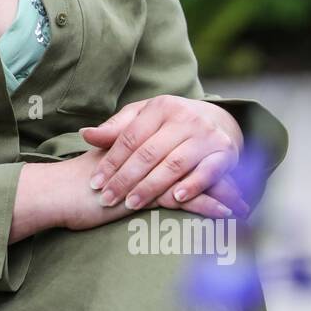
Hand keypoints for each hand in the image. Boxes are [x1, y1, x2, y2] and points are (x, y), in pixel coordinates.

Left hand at [78, 96, 247, 218]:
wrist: (216, 121)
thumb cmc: (169, 123)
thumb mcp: (142, 119)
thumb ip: (115, 129)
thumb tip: (85, 134)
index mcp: (161, 106)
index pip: (130, 137)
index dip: (110, 162)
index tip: (94, 183)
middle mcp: (185, 117)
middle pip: (148, 153)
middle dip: (125, 179)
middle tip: (106, 199)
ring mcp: (207, 134)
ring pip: (173, 164)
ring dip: (151, 187)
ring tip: (131, 204)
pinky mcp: (225, 152)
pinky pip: (207, 172)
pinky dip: (192, 186)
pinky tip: (174, 199)